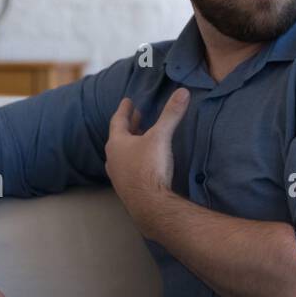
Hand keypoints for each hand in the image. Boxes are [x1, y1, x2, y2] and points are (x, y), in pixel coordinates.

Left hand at [105, 88, 189, 227]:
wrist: (148, 205)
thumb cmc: (150, 168)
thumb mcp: (161, 137)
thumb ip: (171, 114)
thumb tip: (183, 91)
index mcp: (117, 143)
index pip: (118, 120)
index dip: (124, 109)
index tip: (127, 100)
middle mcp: (113, 158)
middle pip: (119, 137)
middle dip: (129, 125)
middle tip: (136, 116)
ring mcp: (118, 175)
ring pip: (123, 154)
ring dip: (132, 143)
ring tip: (141, 137)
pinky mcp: (127, 188)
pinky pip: (128, 167)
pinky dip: (135, 159)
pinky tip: (144, 162)